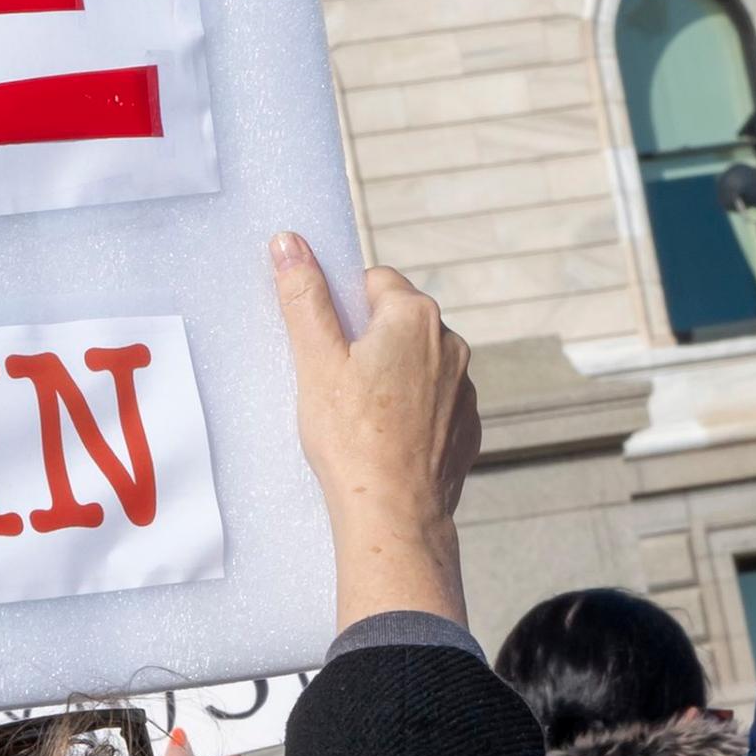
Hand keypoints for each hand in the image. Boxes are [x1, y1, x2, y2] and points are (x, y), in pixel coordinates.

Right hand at [270, 236, 477, 636]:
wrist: (393, 514)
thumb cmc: (350, 437)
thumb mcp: (315, 361)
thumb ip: (304, 297)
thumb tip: (289, 241)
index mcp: (414, 316)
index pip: (374, 282)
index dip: (343, 311)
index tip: (325, 347)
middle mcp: (451, 342)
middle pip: (397, 322)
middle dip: (367, 344)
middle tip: (335, 385)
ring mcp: (465, 386)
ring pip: (417, 363)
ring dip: (391, 377)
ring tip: (359, 419)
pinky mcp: (467, 425)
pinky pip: (433, 403)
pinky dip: (410, 413)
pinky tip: (384, 441)